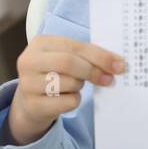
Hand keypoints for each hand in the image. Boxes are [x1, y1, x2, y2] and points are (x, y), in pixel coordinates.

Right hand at [6, 34, 124, 145]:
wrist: (31, 102)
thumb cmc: (55, 74)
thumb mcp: (65, 58)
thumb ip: (87, 56)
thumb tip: (117, 63)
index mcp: (40, 43)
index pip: (75, 46)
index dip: (100, 55)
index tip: (119, 64)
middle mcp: (29, 61)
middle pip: (69, 63)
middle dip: (93, 71)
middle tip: (109, 79)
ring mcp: (28, 84)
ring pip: (69, 83)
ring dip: (80, 86)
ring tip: (75, 85)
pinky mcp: (32, 105)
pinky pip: (66, 102)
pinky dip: (74, 101)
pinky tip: (67, 98)